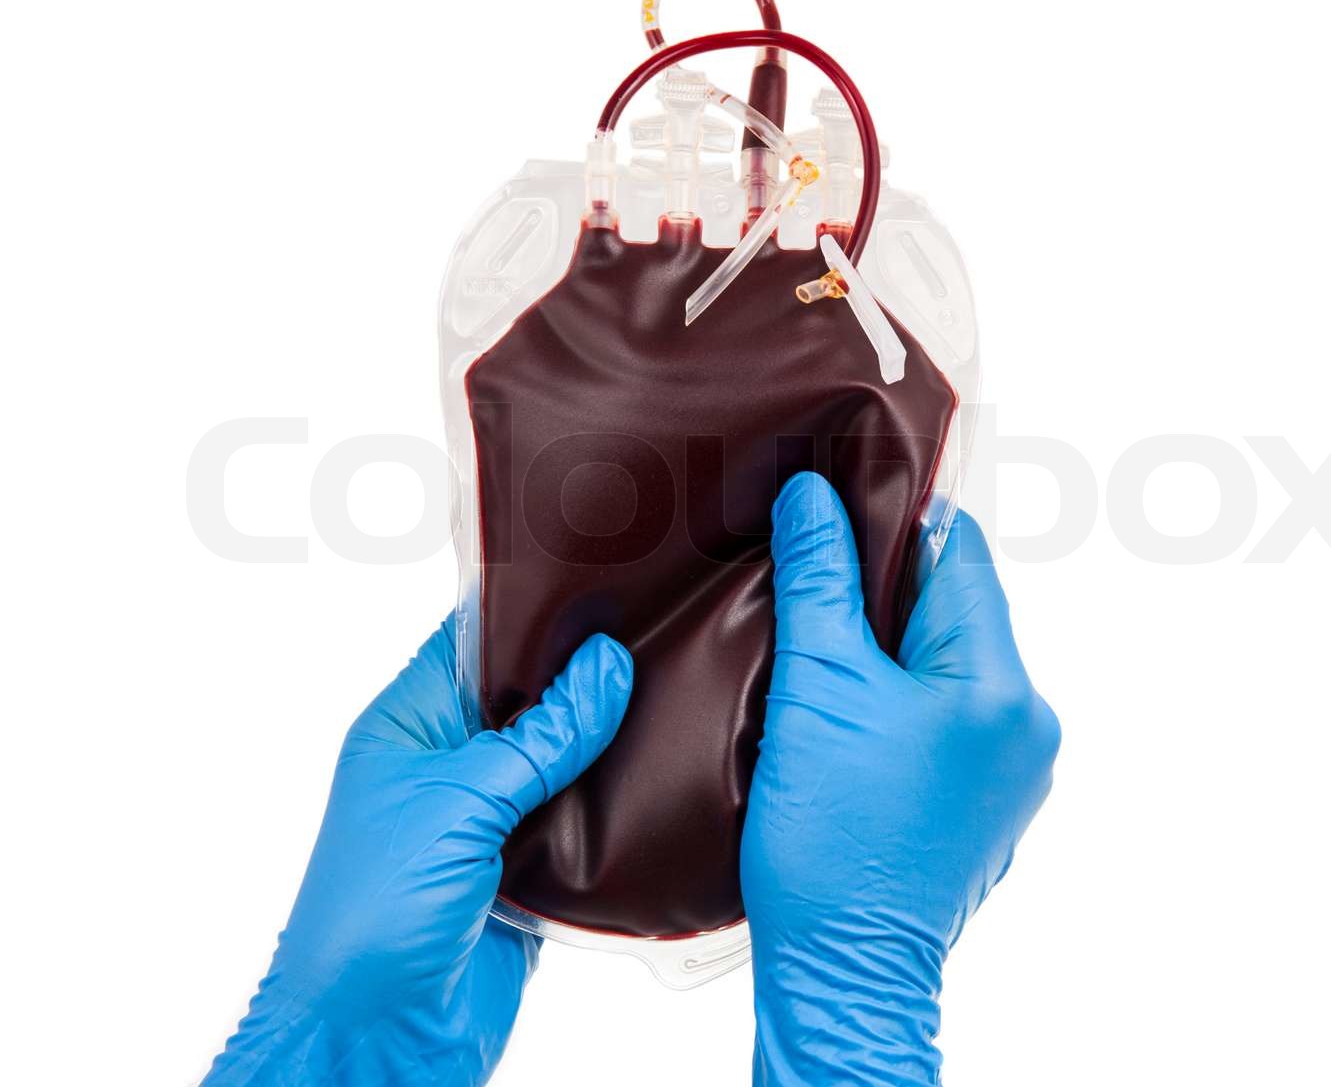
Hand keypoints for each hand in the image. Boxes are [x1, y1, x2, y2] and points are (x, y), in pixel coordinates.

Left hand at [205, 619, 632, 1086]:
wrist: (376, 1042)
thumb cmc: (371, 915)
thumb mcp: (459, 803)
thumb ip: (540, 738)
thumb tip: (607, 666)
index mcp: (408, 726)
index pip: (474, 639)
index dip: (531, 608)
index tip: (600, 578)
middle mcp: (449, 763)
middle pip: (528, 695)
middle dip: (584, 671)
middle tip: (656, 629)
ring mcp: (489, 817)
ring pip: (562, 755)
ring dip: (607, 738)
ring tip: (672, 689)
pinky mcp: (526, 870)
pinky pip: (580, 816)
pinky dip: (615, 800)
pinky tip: (660, 770)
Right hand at [742, 473, 1060, 1085]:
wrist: (844, 972)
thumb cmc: (832, 842)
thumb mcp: (816, 692)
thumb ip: (820, 583)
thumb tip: (812, 497)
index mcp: (999, 685)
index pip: (960, 557)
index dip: (900, 516)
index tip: (843, 492)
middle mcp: (1027, 721)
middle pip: (958, 610)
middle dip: (888, 584)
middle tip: (816, 563)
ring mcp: (1015, 768)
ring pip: (950, 665)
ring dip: (892, 643)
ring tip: (823, 632)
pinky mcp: (987, 801)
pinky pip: (951, 716)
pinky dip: (904, 696)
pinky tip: (847, 702)